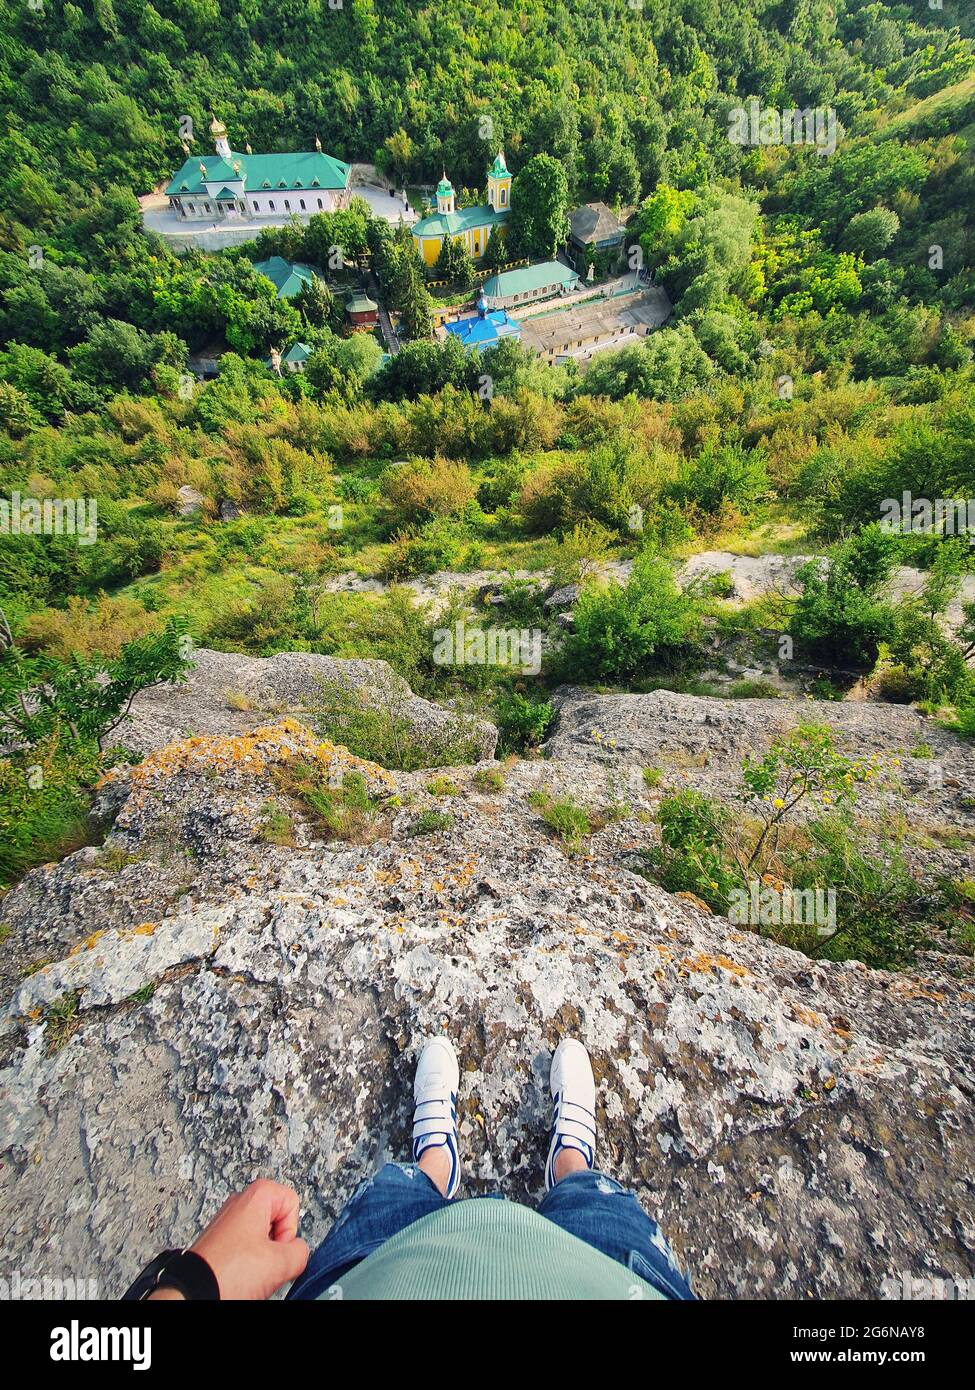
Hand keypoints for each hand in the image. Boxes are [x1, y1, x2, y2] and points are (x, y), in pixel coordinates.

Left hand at [183, 1179, 308, 1300]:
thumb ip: (301, 1251)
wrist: (193, 1293)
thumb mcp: (280, 1263)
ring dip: (262, 1259)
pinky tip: (240, 1278)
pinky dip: (246, 1265)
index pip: (292, 1203)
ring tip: (250, 1274)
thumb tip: (298, 1251)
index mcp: (255, 1195)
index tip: (277, 1248)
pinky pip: (244, 1250)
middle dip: (276, 1246)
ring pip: (261, 1239)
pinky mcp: (217, 1243)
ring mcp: (225, 1223)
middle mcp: (238, 1204)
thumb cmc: (225, 1273)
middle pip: (277, 1221)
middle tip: (265, 1263)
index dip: (290, 1230)